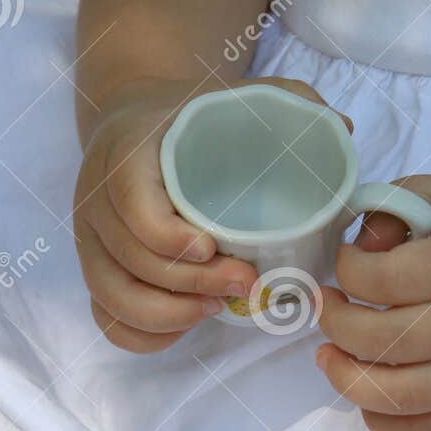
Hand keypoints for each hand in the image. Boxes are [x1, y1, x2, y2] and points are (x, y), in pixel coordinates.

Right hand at [74, 76, 346, 351]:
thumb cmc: (189, 119)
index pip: (132, 204)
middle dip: (192, 283)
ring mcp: (91, 242)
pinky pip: (108, 319)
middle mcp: (96, 200)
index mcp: (125, 153)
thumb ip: (284, 101)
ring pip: (115, 298)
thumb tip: (340, 129)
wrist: (134, 126)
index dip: (170, 237)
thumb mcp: (231, 96)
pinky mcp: (96, 272)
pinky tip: (187, 322)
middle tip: (246, 281)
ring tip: (217, 305)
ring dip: (172, 314)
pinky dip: (146, 334)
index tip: (216, 247)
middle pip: (132, 260)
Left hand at [315, 175, 430, 430]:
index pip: (387, 279)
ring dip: (347, 379)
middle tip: (328, 307)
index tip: (347, 263)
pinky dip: (388, 425)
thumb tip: (360, 243)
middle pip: (385, 341)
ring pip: (401, 396)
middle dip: (336, 324)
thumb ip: (403, 202)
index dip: (348, 270)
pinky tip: (370, 396)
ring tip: (331, 355)